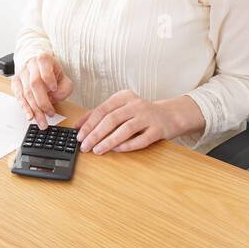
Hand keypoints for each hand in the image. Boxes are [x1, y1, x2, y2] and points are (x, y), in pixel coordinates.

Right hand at [11, 52, 72, 129]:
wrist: (35, 64)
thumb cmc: (51, 72)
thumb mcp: (63, 76)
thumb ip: (64, 87)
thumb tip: (55, 96)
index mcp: (43, 59)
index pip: (43, 65)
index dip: (48, 77)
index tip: (53, 88)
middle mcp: (30, 65)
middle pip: (34, 83)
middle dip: (42, 101)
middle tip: (50, 113)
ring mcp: (21, 74)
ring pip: (26, 93)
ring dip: (34, 109)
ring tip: (42, 121)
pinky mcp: (15, 83)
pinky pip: (19, 97)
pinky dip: (25, 108)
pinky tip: (30, 116)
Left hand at [74, 89, 196, 153]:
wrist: (170, 115)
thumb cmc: (141, 114)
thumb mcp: (121, 108)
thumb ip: (100, 114)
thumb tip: (78, 125)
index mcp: (124, 97)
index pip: (102, 109)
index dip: (89, 123)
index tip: (79, 136)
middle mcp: (136, 105)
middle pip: (111, 119)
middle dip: (95, 134)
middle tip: (85, 146)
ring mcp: (148, 117)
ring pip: (125, 129)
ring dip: (108, 141)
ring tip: (97, 151)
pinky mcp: (158, 130)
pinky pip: (141, 140)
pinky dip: (127, 145)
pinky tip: (117, 150)